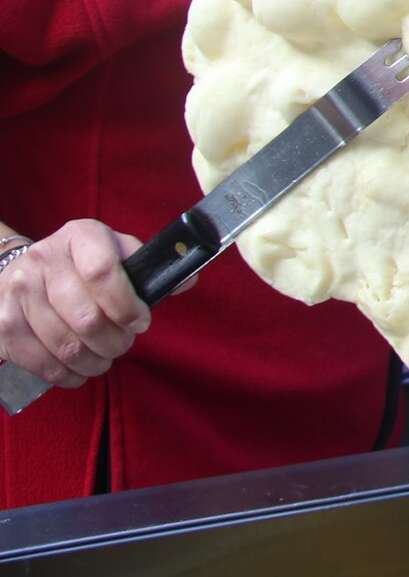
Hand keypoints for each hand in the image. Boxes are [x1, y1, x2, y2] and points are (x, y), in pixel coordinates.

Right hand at [0, 220, 150, 387]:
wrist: (20, 269)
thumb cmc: (81, 264)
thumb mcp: (115, 252)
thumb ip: (148, 268)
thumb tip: (189, 280)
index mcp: (81, 235)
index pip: (104, 272)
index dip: (127, 305)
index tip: (141, 322)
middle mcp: (44, 258)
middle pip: (85, 316)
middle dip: (114, 341)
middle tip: (124, 344)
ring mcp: (18, 290)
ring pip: (63, 343)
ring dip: (92, 361)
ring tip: (104, 359)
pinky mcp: (3, 321)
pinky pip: (37, 359)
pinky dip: (64, 374)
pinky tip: (78, 371)